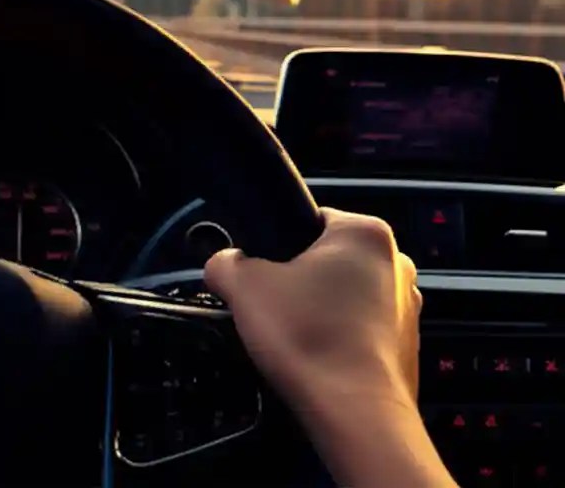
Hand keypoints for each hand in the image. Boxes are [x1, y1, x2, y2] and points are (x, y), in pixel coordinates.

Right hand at [204, 208, 446, 486]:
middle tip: (272, 306)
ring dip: (319, 311)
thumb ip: (224, 261)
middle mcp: (397, 263)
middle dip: (298, 280)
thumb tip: (222, 263)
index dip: (277, 245)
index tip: (262, 273)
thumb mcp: (243, 286)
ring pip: (345, 296)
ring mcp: (408, 307)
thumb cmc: (310, 340)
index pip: (310, 217)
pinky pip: (360, 330)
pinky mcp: (406, 345)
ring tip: (294, 336)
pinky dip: (337, 339)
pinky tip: (316, 356)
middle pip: (328, 259)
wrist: (354, 413)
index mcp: (366, 232)